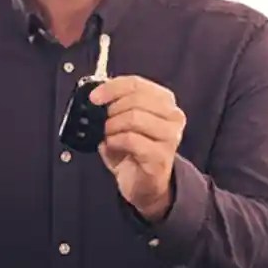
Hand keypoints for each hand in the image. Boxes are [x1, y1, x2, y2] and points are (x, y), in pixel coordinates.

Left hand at [90, 76, 185, 221]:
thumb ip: (114, 104)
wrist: (144, 184)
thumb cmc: (133, 150)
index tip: (94, 97)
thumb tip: (96, 95)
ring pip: (135, 117)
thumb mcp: (122, 121)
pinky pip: (131, 140)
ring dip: (113, 126)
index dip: (112, 88)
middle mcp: (173, 116)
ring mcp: (170, 137)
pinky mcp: (161, 156)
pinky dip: (115, 141)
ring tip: (108, 136)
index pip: (137, 83)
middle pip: (136, 99)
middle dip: (112, 110)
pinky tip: (113, 146)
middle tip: (103, 122)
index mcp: (164, 101)